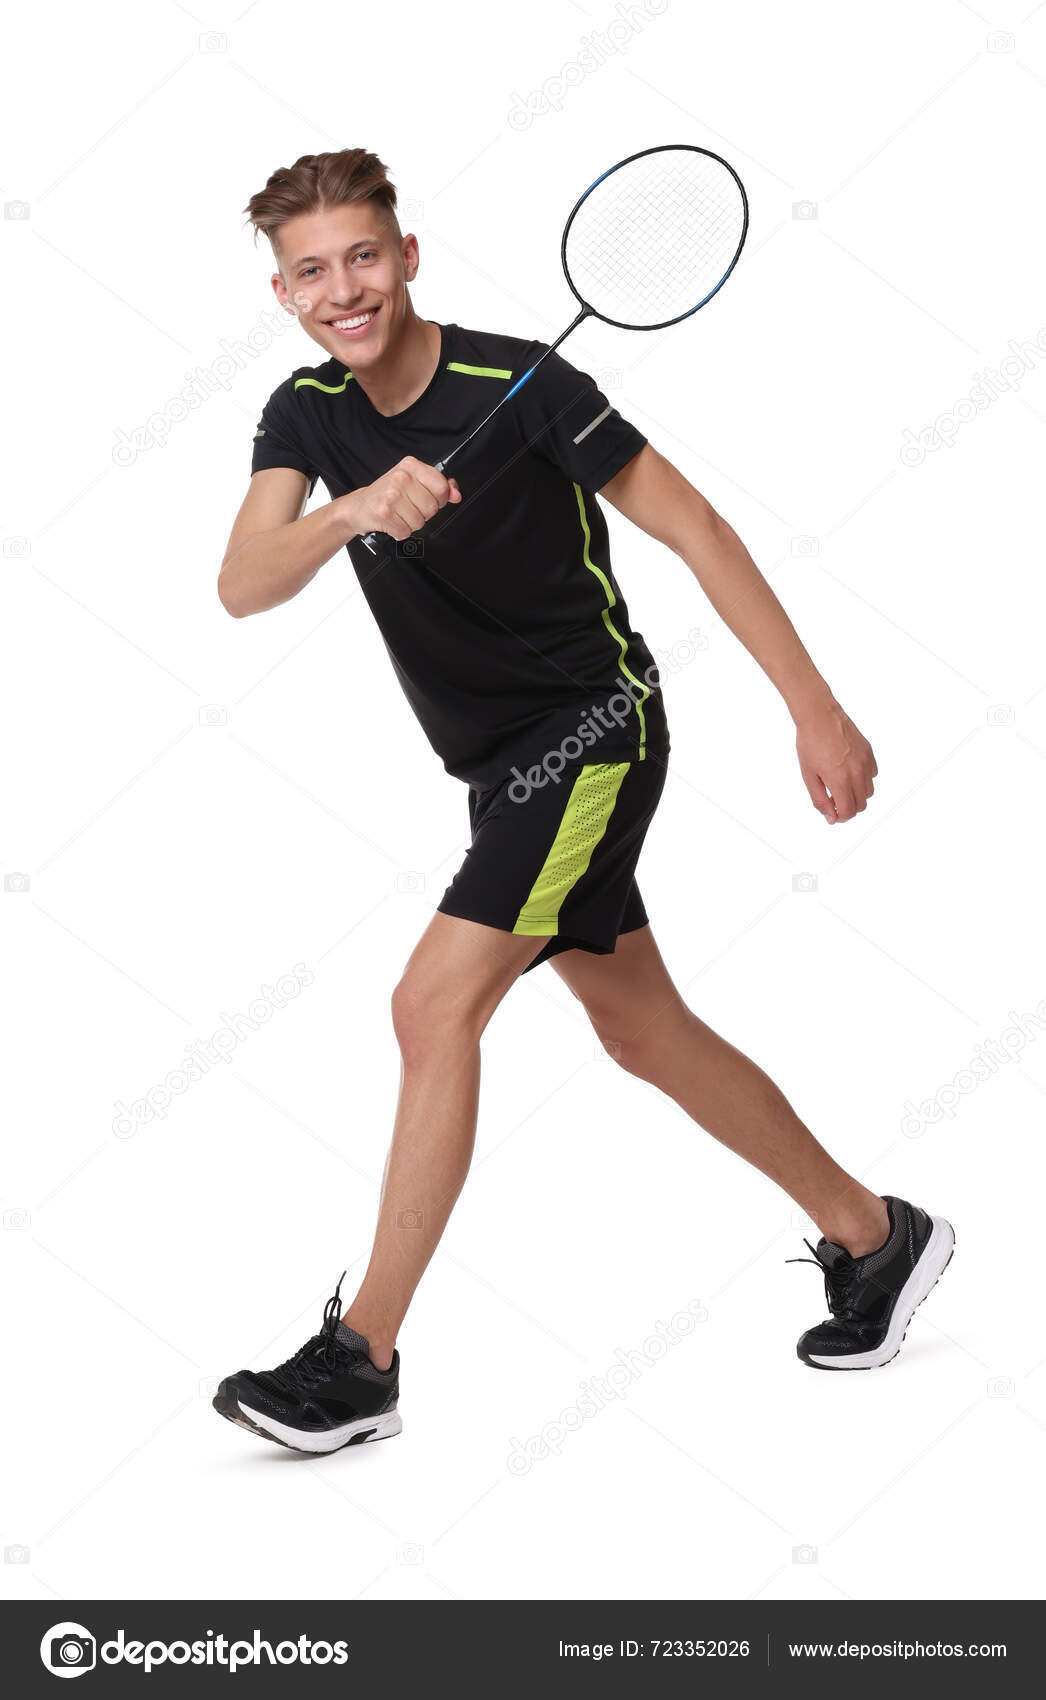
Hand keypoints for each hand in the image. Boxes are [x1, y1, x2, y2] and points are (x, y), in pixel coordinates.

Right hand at [346, 457, 459, 541]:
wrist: (358, 507)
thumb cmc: (387, 495)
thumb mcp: (414, 483)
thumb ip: (438, 487)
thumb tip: (456, 494)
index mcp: (411, 466)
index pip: (441, 487)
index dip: (439, 499)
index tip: (428, 499)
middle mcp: (401, 477)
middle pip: (432, 507)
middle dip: (423, 514)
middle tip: (407, 508)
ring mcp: (391, 494)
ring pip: (420, 521)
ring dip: (411, 524)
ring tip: (398, 515)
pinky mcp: (384, 512)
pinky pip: (406, 531)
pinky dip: (400, 532)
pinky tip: (391, 522)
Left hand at [796, 698, 876, 823]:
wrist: (819, 715)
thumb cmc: (810, 743)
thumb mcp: (808, 775)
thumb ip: (819, 799)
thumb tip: (830, 817)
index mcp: (839, 779)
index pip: (848, 811)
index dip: (840, 817)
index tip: (833, 814)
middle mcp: (856, 772)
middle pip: (861, 805)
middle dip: (848, 808)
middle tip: (835, 801)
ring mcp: (865, 762)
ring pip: (868, 792)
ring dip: (857, 795)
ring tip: (841, 786)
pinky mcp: (869, 752)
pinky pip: (873, 775)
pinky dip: (864, 780)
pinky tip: (849, 772)